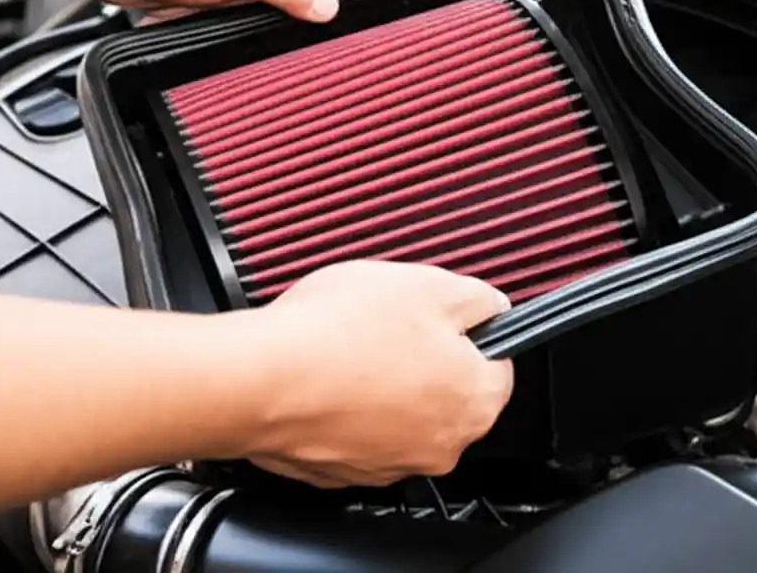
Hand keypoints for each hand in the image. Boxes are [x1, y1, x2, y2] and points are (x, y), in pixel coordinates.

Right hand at [240, 261, 514, 488]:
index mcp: (474, 401)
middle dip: (421, 358)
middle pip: (446, 393)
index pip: (497, 364)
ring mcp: (387, 465)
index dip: (466, 331)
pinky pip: (354, 433)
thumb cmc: (338, 334)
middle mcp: (439, 446)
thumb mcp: (426, 284)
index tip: (437, 316)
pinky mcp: (339, 472)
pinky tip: (322, 375)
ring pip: (398, 415)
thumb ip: (477, 297)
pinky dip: (343, 408)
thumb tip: (492, 306)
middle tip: (384, 324)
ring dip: (380, 384)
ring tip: (345, 347)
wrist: (259, 380)